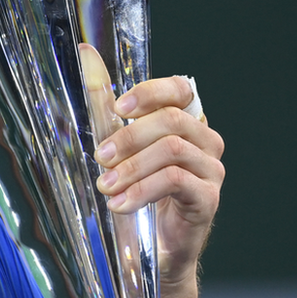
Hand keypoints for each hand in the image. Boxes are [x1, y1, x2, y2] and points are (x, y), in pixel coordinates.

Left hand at [92, 75, 223, 285]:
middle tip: (100, 157)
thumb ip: (104, 102)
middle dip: (128, 137)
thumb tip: (85, 52)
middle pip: (172, 120)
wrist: (156, 245)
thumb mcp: (117, 144)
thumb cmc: (137, 189)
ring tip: (105, 186)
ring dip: (131, 167)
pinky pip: (176, 181)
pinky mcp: (209, 198)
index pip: (180, 89)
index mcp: (185, 121)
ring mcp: (211, 169)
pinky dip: (141, 191)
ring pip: (172, 150)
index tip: (117, 110)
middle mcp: (204, 140)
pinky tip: (119, 204)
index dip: (150, 93)